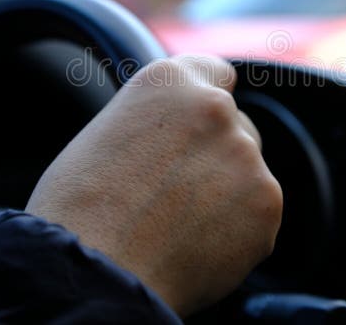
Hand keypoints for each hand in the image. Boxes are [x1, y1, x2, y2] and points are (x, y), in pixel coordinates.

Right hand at [26, 55, 282, 316]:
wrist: (94, 272)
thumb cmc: (79, 209)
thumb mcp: (107, 136)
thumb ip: (155, 122)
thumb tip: (176, 137)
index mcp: (171, 83)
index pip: (216, 73)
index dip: (209, 100)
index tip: (203, 123)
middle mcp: (217, 108)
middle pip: (236, 128)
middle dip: (217, 155)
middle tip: (177, 192)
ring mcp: (246, 155)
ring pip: (247, 172)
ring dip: (227, 193)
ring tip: (178, 225)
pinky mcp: (266, 203)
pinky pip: (257, 214)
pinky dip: (237, 231)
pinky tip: (196, 246)